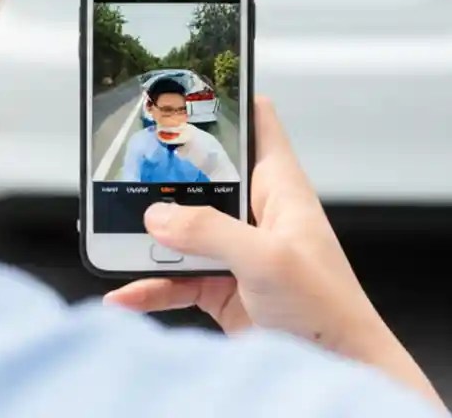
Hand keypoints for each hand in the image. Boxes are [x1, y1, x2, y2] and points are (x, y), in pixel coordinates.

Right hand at [104, 97, 444, 410]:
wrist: (338, 368)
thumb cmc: (329, 310)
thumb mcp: (267, 259)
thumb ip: (210, 232)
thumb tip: (159, 217)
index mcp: (280, 187)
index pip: (257, 123)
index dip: (227, 98)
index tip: (189, 84)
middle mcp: (257, 213)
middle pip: (202, 176)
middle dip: (164, 174)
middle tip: (126, 164)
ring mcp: (236, 251)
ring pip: (181, 230)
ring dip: (149, 237)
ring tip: (113, 235)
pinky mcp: (222, 288)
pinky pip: (175, 279)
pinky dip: (148, 286)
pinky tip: (125, 294)